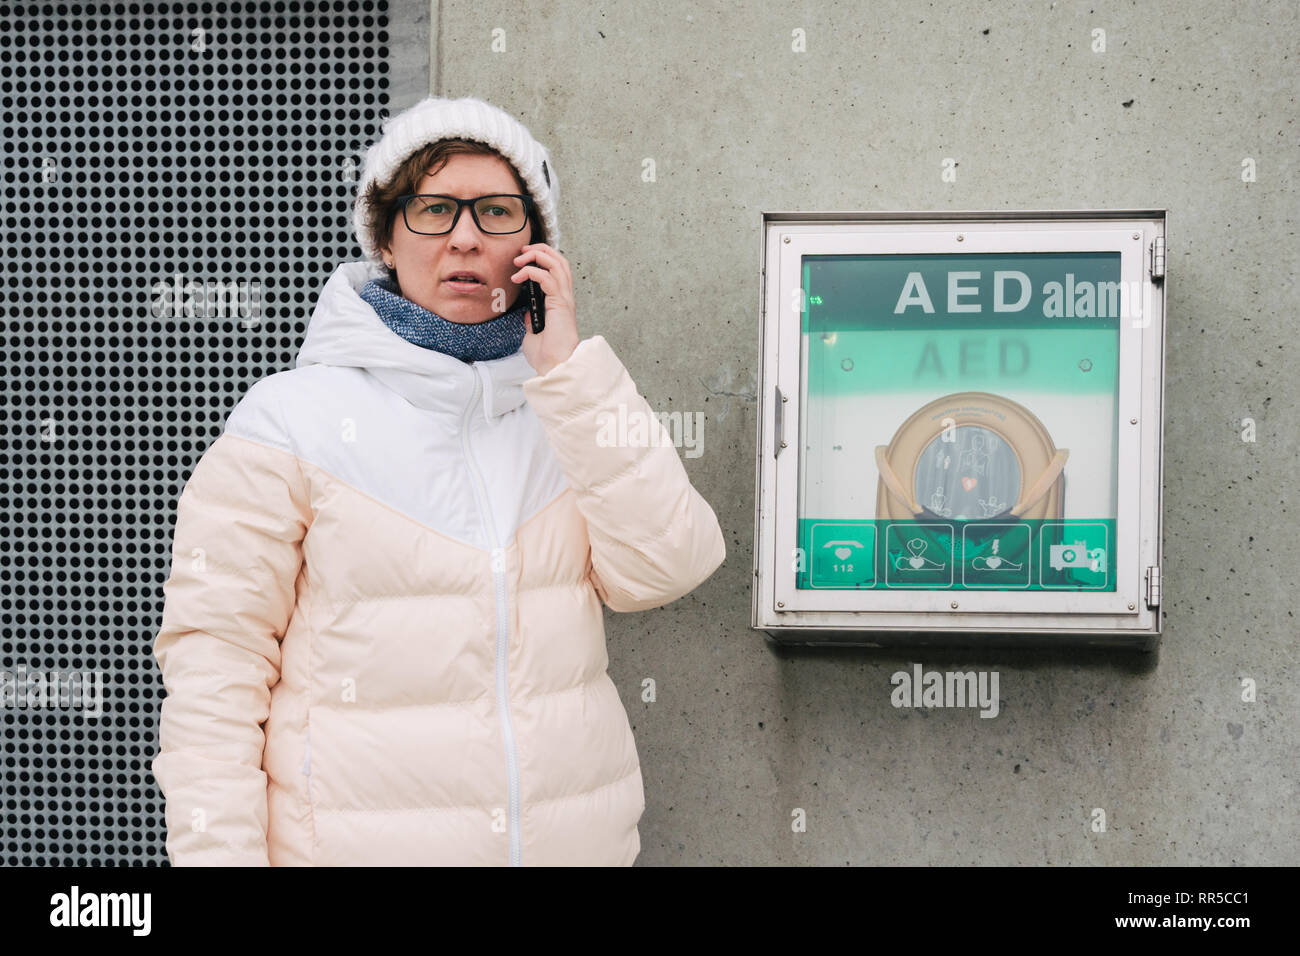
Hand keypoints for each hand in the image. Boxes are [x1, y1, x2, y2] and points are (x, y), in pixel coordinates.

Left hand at [513, 242, 578, 376]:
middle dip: (540, 250)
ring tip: (519, 259)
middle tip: (522, 252)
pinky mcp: (560, 304)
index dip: (542, 259)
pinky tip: (518, 276)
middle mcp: (565, 298)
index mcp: (560, 303)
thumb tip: (528, 313)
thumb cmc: (547, 356)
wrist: (554, 367)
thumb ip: (532, 322)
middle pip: (559, 260)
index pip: (557, 270)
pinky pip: (547, 277)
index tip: (522, 260)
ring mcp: (564, 299)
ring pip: (557, 263)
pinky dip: (531, 271)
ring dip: (537, 255)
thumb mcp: (533, 335)